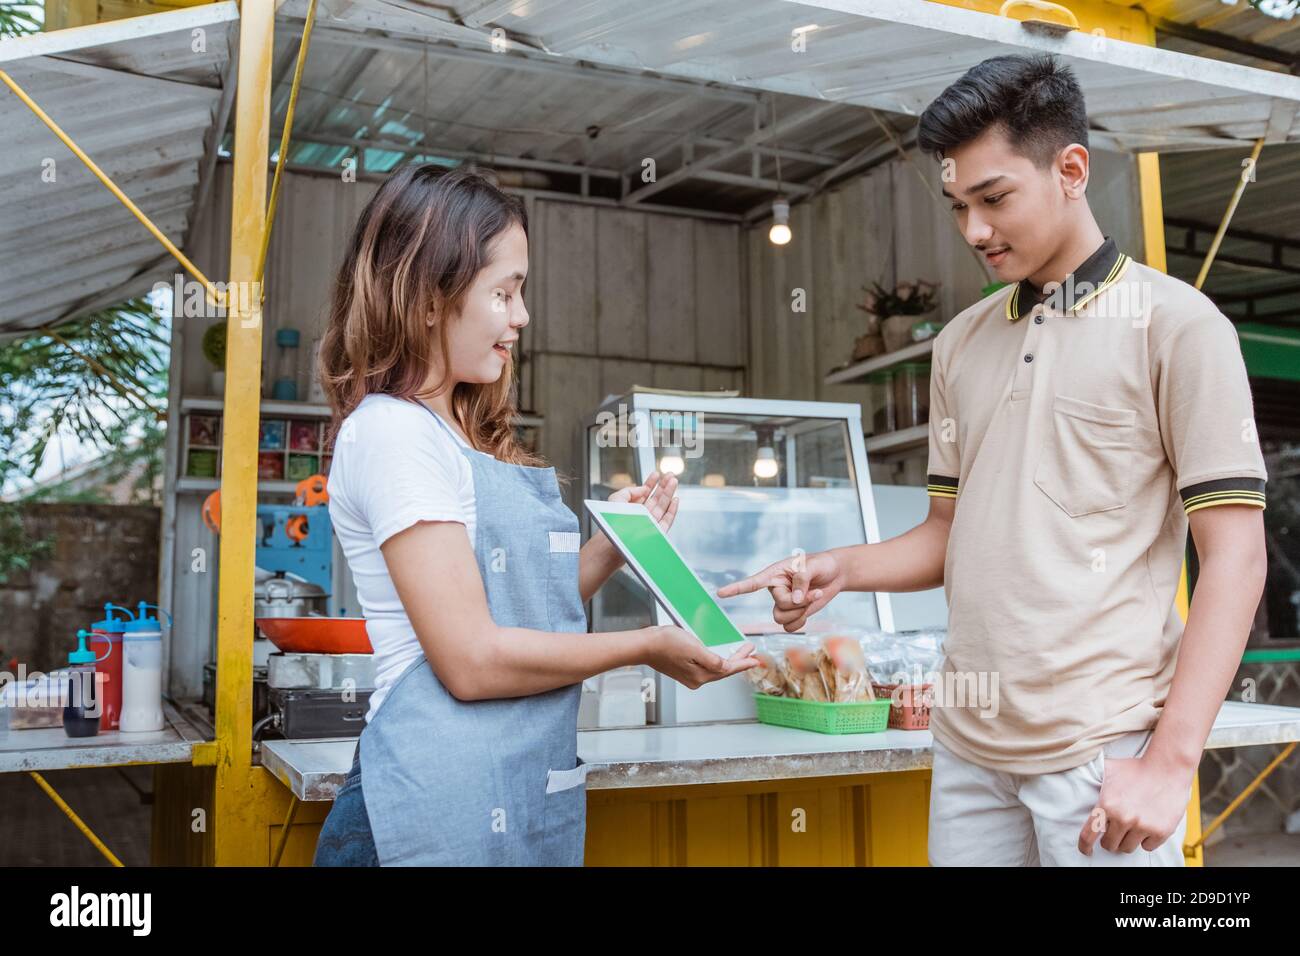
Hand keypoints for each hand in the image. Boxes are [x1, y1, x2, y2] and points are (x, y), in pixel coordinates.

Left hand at [608, 470, 678, 530]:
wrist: (614, 541)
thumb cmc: (611, 523)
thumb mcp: (616, 499)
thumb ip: (629, 490)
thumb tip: (644, 488)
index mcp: (632, 508)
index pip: (644, 493)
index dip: (651, 483)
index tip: (656, 474)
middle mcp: (642, 515)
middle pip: (656, 498)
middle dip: (664, 485)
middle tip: (670, 474)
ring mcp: (650, 523)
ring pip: (663, 506)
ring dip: (669, 493)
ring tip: (673, 481)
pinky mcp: (657, 532)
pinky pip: (667, 520)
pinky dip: (672, 510)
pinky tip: (675, 499)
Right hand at [642, 626, 758, 688]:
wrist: (645, 645)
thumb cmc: (665, 643)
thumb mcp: (694, 648)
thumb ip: (712, 660)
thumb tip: (727, 667)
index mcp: (700, 676)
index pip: (728, 670)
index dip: (743, 663)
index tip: (755, 660)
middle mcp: (696, 679)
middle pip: (723, 670)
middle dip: (738, 660)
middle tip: (749, 651)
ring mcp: (690, 676)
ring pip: (715, 669)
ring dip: (728, 659)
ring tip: (739, 651)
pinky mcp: (684, 670)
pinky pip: (706, 667)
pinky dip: (716, 660)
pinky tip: (719, 654)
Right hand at [716, 551, 845, 631]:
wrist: (835, 574)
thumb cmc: (822, 564)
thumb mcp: (812, 566)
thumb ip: (802, 581)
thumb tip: (795, 600)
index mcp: (775, 574)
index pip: (752, 583)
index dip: (736, 588)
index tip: (720, 593)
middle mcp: (776, 589)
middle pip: (779, 606)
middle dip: (799, 603)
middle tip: (814, 591)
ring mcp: (784, 603)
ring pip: (781, 619)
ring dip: (801, 612)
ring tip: (814, 596)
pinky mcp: (793, 613)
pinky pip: (790, 627)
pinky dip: (801, 622)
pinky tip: (808, 612)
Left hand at [1077, 753, 1194, 856]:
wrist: (1167, 768)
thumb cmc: (1136, 767)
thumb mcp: (1109, 769)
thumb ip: (1093, 777)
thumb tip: (1077, 777)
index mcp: (1107, 805)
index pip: (1089, 835)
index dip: (1085, 846)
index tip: (1086, 851)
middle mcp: (1123, 818)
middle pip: (1109, 845)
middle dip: (1110, 839)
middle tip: (1115, 830)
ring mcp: (1143, 826)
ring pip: (1128, 848)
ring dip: (1127, 840)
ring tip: (1132, 826)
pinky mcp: (1161, 831)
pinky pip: (1148, 847)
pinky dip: (1147, 840)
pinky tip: (1148, 825)